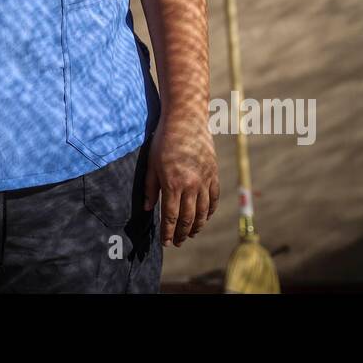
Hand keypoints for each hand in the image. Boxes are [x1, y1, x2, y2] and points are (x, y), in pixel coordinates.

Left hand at [144, 114, 219, 245]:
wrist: (186, 119)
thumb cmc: (164, 140)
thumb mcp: (151, 163)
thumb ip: (150, 188)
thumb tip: (148, 209)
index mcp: (172, 184)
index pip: (171, 217)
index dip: (168, 232)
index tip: (166, 242)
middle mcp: (191, 186)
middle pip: (188, 218)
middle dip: (182, 233)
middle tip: (178, 242)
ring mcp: (205, 180)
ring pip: (203, 212)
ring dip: (197, 226)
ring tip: (191, 234)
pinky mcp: (214, 174)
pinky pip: (214, 198)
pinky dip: (210, 211)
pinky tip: (204, 217)